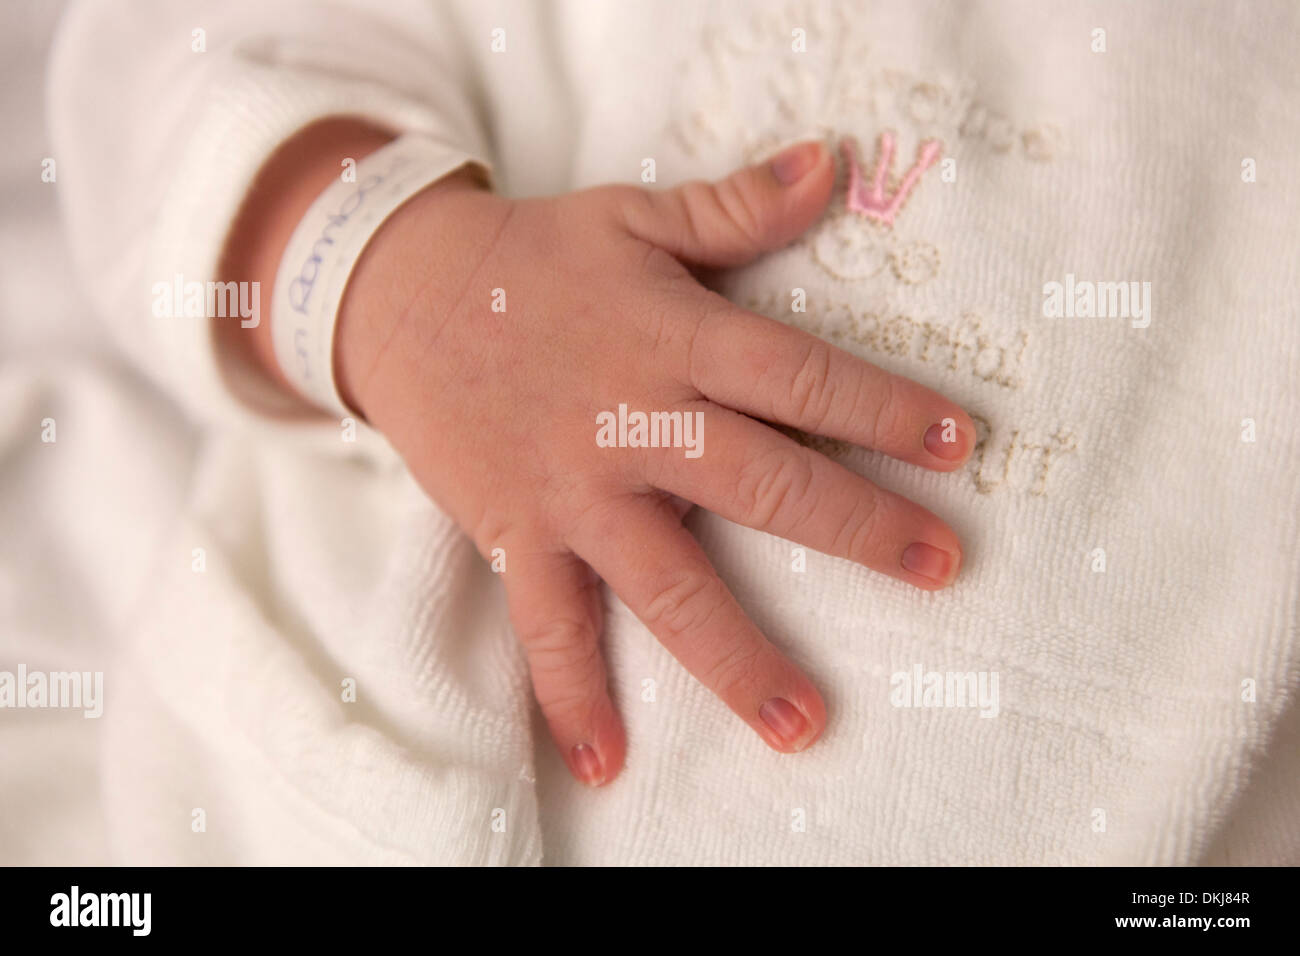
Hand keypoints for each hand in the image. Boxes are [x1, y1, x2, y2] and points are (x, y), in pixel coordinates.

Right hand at [333, 141, 974, 786]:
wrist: (398, 293)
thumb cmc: (530, 259)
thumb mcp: (632, 216)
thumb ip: (734, 207)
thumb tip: (834, 162)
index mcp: (674, 337)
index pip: (802, 377)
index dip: (885, 410)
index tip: (958, 447)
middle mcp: (633, 421)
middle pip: (763, 485)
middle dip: (859, 529)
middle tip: (940, 569)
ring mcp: (572, 490)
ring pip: (668, 584)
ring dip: (738, 656)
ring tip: (803, 723)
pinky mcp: (516, 534)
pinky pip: (548, 627)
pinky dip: (572, 698)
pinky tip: (606, 765)